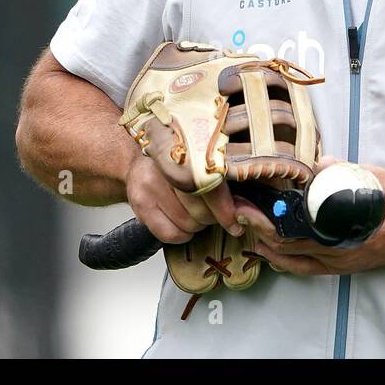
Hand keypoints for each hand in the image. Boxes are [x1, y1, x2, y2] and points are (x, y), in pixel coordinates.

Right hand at [123, 149, 243, 243]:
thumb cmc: (176, 165)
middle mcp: (166, 164)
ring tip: (194, 213)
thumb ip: (224, 180)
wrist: (138, 163)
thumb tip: (245, 210)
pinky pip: (170, 234)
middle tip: (213, 212)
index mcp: (188, 149)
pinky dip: (182, 234)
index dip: (226, 207)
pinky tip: (181, 222)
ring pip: (188, 223)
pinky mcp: (141, 203)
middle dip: (213, 217)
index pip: (211, 184)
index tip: (236, 220)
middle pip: (201, 208)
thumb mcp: (201, 163)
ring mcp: (149, 183)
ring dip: (197, 225)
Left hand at [235, 158, 384, 276]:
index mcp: (341, 232)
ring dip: (270, 249)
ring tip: (251, 231)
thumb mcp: (371, 177)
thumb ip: (340, 170)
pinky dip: (288, 260)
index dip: (264, 222)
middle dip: (258, 232)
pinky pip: (309, 268)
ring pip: (294, 263)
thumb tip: (316, 162)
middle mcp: (337, 253)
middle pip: (286, 249)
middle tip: (239, 214)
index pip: (291, 232)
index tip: (246, 207)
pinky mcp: (345, 266)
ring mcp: (341, 262)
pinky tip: (277, 249)